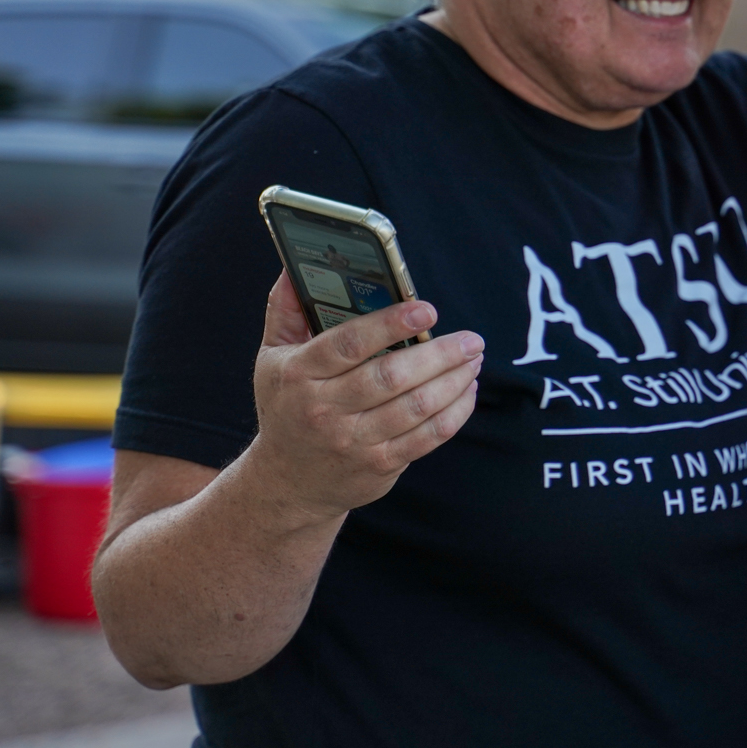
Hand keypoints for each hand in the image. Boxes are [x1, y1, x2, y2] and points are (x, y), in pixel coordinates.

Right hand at [248, 273, 483, 519]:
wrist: (287, 481)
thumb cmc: (287, 405)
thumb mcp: (273, 358)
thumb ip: (287, 310)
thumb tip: (294, 266)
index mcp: (298, 374)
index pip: (348, 343)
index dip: (390, 324)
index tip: (426, 309)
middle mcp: (324, 409)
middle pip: (391, 376)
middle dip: (440, 354)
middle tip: (472, 339)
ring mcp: (353, 441)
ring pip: (416, 406)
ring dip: (454, 380)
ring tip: (473, 358)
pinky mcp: (379, 465)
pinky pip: (427, 436)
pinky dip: (455, 411)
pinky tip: (466, 390)